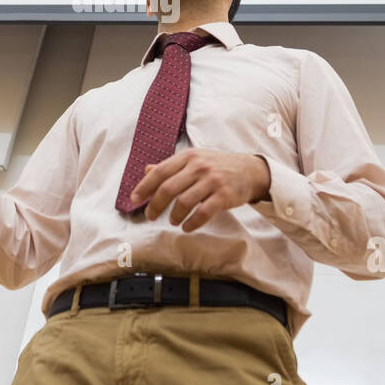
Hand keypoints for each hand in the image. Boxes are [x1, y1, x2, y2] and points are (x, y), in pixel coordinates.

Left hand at [129, 149, 270, 231]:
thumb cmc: (218, 166)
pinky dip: (192, 223)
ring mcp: (212, 180)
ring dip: (174, 216)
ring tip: (173, 221)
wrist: (250, 170)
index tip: (134, 200)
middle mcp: (198, 166)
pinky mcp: (224, 195)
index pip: (160, 172)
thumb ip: (171, 167)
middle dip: (155, 205)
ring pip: (184, 202)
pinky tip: (187, 227)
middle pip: (168, 188)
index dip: (144, 187)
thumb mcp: (194, 160)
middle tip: (150, 216)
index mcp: (188, 157)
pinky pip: (203, 212)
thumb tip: (146, 171)